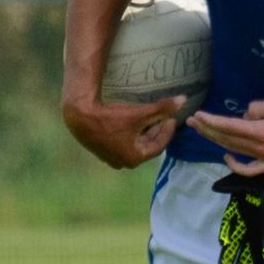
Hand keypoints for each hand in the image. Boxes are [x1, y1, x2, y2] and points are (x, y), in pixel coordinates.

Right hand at [63, 96, 181, 169]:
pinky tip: (131, 121)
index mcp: (135, 158)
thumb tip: (184, 100)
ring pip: (134, 144)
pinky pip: (122, 143)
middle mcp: (123, 162)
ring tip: (149, 117)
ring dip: (143, 132)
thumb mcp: (140, 113)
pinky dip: (130, 133)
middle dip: (155, 130)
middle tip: (163, 117)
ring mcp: (111, 158)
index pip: (159, 145)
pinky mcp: (102, 151)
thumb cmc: (111, 117)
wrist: (79, 115)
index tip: (172, 118)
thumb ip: (162, 108)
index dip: (167, 130)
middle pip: (146, 145)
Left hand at [187, 99, 263, 173]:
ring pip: (233, 151)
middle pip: (226, 140)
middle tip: (192, 121)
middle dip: (207, 130)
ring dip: (216, 142)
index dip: (210, 121)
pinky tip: (226, 157)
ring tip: (203, 132)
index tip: (197, 115)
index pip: (228, 126)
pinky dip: (235, 164)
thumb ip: (258, 108)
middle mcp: (258, 148)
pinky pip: (248, 168)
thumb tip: (244, 115)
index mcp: (260, 132)